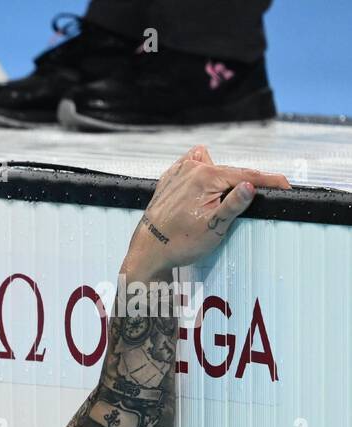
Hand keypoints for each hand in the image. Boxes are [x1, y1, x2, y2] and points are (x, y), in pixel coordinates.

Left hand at [125, 145, 290, 275]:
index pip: (247, 175)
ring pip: (212, 166)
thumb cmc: (179, 242)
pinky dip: (203, 174)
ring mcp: (178, 172)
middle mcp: (191, 168)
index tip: (286, 186)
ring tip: (224, 200)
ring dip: (223, 179)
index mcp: (206, 176)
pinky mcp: (169, 180)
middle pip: (230, 172)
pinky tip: (204, 188)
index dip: (270, 181)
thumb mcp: (214, 227)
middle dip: (246, 183)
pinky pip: (192, 167)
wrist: (148, 251)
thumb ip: (234, 204)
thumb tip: (251, 186)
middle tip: (262, 197)